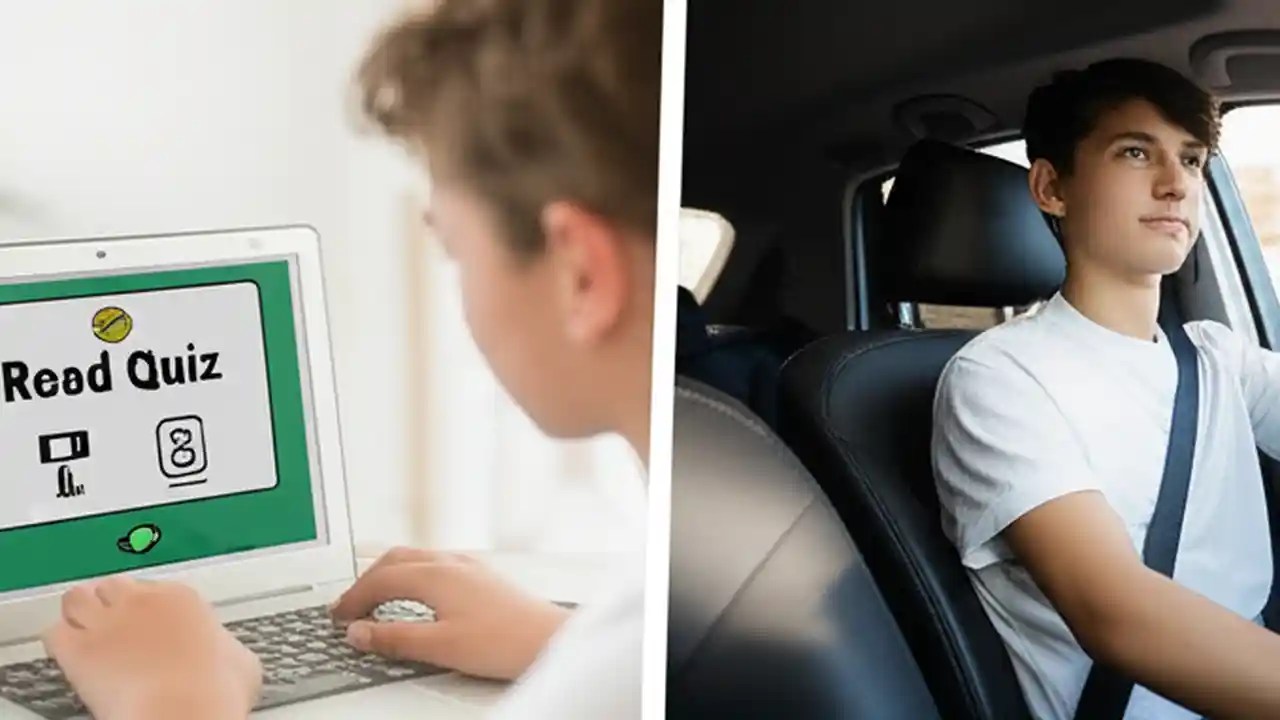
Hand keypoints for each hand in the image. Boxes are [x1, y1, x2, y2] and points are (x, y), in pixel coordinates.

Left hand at [43, 577, 260, 719]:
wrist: (185, 711)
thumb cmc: (215, 691)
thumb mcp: (241, 661)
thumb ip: (226, 648)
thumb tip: (226, 654)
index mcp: (181, 599)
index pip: (154, 587)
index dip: (150, 608)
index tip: (152, 625)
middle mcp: (141, 602)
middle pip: (113, 586)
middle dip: (112, 604)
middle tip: (116, 626)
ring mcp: (107, 623)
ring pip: (77, 598)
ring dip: (80, 613)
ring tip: (86, 631)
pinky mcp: (78, 650)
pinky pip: (54, 633)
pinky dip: (59, 642)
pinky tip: (69, 654)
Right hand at [330, 548, 569, 679]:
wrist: (548, 639)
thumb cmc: (504, 641)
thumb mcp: (440, 646)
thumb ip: (395, 639)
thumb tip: (359, 633)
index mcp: (436, 575)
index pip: (380, 579)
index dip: (354, 598)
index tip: (338, 616)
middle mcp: (451, 562)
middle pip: (394, 560)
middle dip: (366, 580)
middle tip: (349, 605)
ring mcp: (469, 566)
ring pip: (416, 558)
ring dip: (389, 574)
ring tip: (375, 598)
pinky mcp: (482, 576)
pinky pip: (434, 563)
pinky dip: (412, 575)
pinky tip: (417, 594)